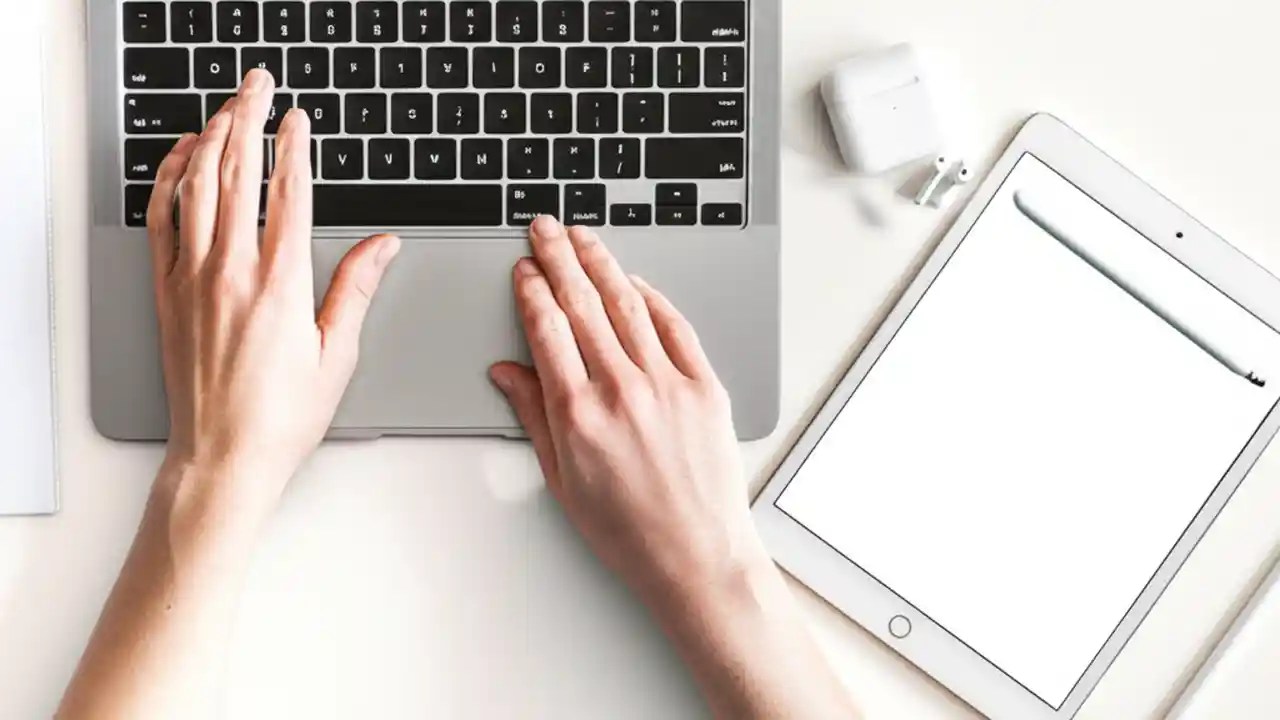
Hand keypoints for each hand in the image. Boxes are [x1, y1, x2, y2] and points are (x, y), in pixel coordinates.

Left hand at [146, 69, 398, 516]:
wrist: (222, 456)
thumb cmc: (281, 416)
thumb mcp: (336, 354)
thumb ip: (356, 288)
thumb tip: (383, 245)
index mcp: (280, 286)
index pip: (288, 195)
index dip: (294, 147)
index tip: (298, 119)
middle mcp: (232, 273)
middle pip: (238, 174)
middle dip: (249, 118)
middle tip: (259, 86)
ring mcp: (192, 278)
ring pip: (197, 186)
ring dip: (212, 137)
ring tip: (227, 107)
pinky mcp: (166, 291)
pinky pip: (162, 219)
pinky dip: (171, 180)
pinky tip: (184, 158)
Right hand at [490, 217, 760, 604]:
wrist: (696, 556)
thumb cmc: (628, 530)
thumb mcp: (561, 480)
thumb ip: (533, 416)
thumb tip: (507, 372)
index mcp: (578, 413)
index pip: (547, 329)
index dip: (532, 290)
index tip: (523, 268)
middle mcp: (622, 390)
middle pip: (583, 303)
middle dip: (559, 258)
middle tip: (544, 227)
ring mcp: (667, 384)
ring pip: (628, 305)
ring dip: (602, 263)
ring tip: (583, 237)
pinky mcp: (704, 388)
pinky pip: (675, 328)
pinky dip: (652, 298)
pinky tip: (635, 281)